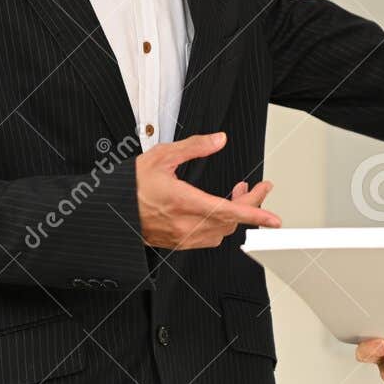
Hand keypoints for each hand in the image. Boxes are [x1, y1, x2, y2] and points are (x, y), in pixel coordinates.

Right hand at [135, 132, 279, 248]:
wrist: (109, 209)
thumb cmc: (130, 185)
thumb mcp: (162, 156)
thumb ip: (194, 146)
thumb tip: (218, 140)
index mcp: (183, 202)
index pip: (228, 211)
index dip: (254, 215)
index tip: (273, 218)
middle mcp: (184, 224)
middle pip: (231, 220)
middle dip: (250, 204)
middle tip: (258, 188)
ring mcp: (181, 236)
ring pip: (222, 232)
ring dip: (235, 214)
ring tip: (237, 195)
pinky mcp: (177, 243)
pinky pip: (208, 239)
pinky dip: (221, 225)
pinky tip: (218, 210)